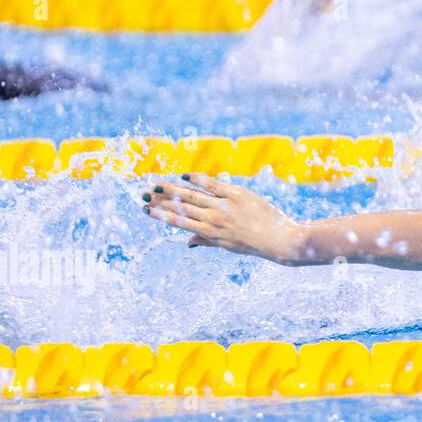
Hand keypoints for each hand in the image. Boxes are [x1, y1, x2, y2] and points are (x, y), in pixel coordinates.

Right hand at [143, 174, 305, 264]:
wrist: (277, 238)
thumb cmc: (252, 243)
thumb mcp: (227, 245)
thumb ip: (206, 240)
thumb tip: (187, 242)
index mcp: (209, 233)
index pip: (179, 222)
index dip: (161, 215)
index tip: (146, 210)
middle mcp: (213, 219)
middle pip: (181, 207)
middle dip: (161, 201)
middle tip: (144, 194)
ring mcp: (223, 206)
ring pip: (192, 196)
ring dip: (172, 190)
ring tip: (156, 185)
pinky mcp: (236, 194)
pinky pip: (212, 184)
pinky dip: (197, 179)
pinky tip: (183, 176)